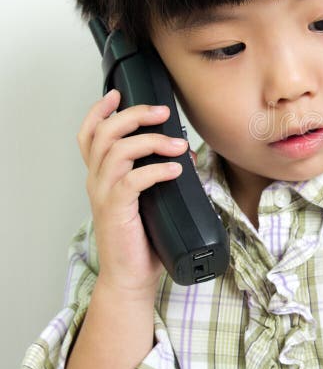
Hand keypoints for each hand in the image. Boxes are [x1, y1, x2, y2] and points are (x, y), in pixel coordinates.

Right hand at [76, 89, 189, 297]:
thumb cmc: (145, 236)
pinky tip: (176, 170)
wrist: (133, 275)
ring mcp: (104, 195)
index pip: (90, 135)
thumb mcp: (152, 197)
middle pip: (105, 134)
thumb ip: (159, 172)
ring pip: (117, 152)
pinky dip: (156, 170)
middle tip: (163, 113)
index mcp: (102, 175)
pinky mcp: (116, 211)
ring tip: (178, 146)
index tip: (117, 93)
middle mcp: (97, 181)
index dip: (99, 111)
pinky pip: (132, 181)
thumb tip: (186, 151)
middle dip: (134, 116)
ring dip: (151, 141)